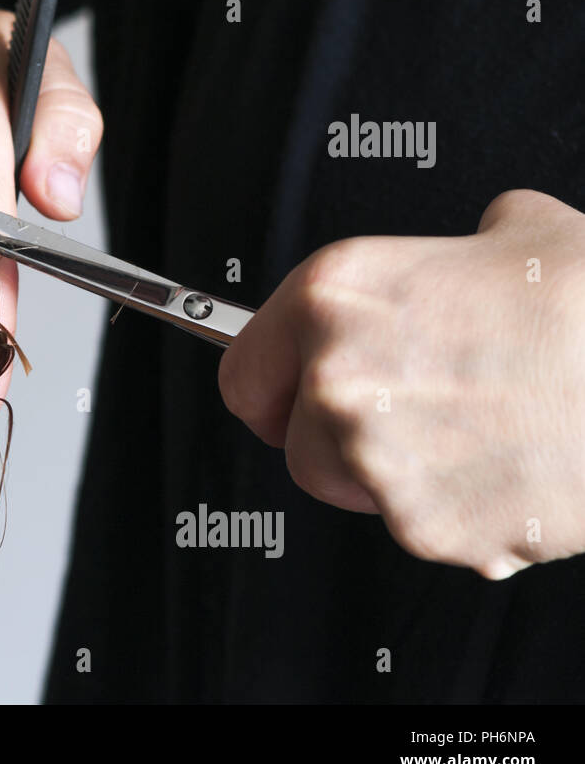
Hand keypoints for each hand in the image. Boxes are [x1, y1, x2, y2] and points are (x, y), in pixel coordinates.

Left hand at [218, 189, 584, 578]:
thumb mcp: (519, 233)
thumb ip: (464, 246)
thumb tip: (477, 247)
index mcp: (335, 296)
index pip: (245, 373)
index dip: (271, 394)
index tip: (285, 406)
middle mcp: (337, 376)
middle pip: (298, 445)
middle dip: (343, 444)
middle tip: (411, 423)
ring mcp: (375, 456)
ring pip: (355, 491)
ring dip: (398, 479)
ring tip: (473, 441)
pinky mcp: (425, 523)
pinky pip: (421, 530)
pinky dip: (459, 515)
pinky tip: (508, 472)